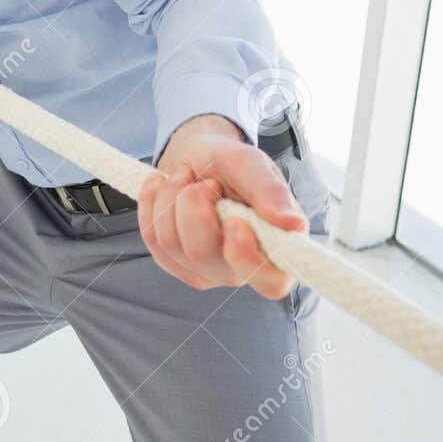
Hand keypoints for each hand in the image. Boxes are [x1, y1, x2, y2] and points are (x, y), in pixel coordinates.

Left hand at [137, 114, 307, 299]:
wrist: (198, 157)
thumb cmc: (232, 164)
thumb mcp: (252, 164)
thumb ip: (270, 191)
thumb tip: (292, 224)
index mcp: (275, 249)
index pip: (270, 283)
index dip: (247, 258)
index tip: (235, 222)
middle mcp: (239, 269)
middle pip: (201, 253)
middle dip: (194, 202)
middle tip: (208, 182)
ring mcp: (203, 269)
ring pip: (169, 242)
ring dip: (172, 196)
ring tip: (187, 179)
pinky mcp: (172, 262)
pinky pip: (150, 235)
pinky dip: (152, 202)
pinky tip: (165, 186)